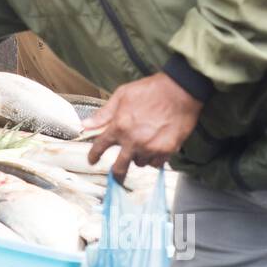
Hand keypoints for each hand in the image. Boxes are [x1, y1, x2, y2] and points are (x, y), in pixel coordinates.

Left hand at [82, 73, 204, 182]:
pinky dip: (153, 158)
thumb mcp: (122, 95)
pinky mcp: (167, 150)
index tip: (92, 160)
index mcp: (119, 127)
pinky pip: (156, 163)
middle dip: (116, 174)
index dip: (94, 155)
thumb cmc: (151, 90)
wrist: (180, 91)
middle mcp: (133, 141)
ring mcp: (150, 148)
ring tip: (142, 147)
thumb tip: (86, 125)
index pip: (100, 146)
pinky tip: (155, 149)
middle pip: (119, 167)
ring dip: (138, 158)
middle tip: (116, 177)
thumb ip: (104, 113)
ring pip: (139, 163)